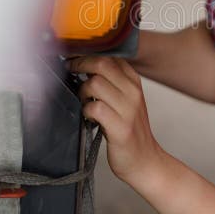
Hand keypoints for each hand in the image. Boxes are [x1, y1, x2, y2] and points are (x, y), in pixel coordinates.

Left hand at [67, 56, 163, 184]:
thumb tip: (84, 65)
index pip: (111, 56)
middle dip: (80, 64)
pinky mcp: (120, 128)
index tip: (73, 55)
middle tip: (69, 69)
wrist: (145, 160)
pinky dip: (86, 110)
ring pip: (95, 84)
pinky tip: (88, 117)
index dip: (88, 53)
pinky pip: (95, 108)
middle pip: (102, 64)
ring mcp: (128, 110)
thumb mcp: (126, 101)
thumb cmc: (130, 131)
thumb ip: (112, 83)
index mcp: (134, 83)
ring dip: (82, 91)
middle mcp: (133, 92)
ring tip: (83, 101)